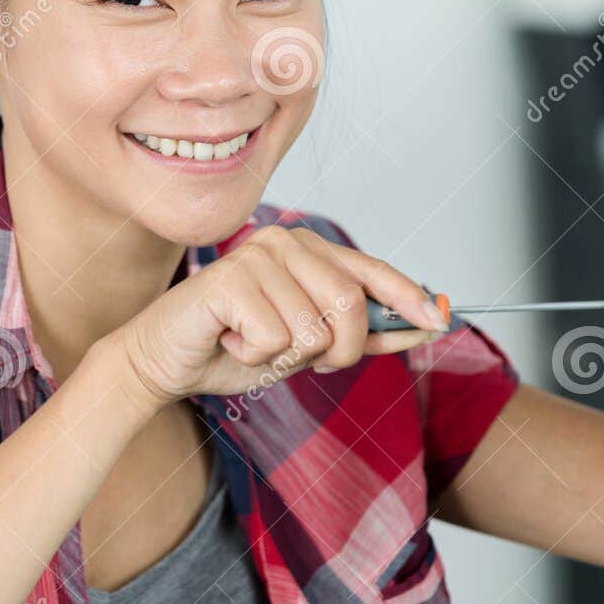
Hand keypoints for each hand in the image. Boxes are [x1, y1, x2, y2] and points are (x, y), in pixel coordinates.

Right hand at [113, 225, 443, 404]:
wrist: (164, 362)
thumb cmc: (232, 348)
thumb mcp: (307, 349)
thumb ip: (360, 335)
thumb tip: (423, 326)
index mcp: (306, 250)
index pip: (369, 270)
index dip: (407, 297)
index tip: (439, 319)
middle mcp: (284, 241)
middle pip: (349, 304)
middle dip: (339, 351)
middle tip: (302, 361)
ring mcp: (255, 256)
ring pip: (312, 330)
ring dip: (285, 358)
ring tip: (251, 344)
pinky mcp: (230, 280)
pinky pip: (275, 339)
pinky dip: (255, 358)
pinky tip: (229, 340)